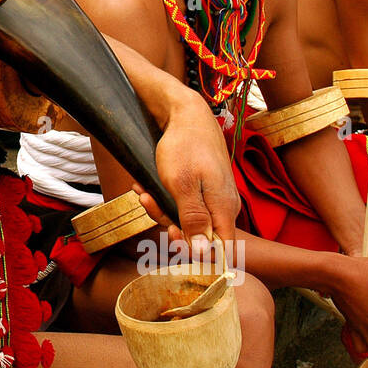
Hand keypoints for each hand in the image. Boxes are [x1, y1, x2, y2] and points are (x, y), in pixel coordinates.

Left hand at [136, 90, 238, 247]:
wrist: (186, 113)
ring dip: (159, 205)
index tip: (170, 235)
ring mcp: (214, 196)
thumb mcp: (182, 185)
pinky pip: (183, 201)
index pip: (220, 250)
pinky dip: (162, 195)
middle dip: (167, 220)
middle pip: (198, 235)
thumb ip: (194, 219)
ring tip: (143, 190)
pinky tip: (146, 185)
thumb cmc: (185, 147)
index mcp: (224, 209)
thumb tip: (205, 253)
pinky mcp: (203, 187)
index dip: (195, 252)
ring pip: (185, 216)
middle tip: (147, 202)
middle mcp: (223, 206)